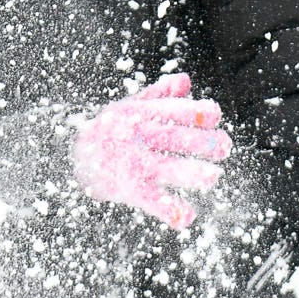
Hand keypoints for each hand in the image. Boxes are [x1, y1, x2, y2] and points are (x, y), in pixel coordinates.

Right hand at [72, 72, 231, 230]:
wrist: (74, 158)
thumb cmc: (110, 130)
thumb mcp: (130, 107)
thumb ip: (159, 95)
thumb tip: (184, 80)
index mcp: (142, 114)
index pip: (172, 111)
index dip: (195, 112)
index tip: (215, 115)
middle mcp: (138, 137)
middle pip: (172, 137)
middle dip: (200, 141)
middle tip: (224, 146)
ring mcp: (135, 164)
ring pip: (165, 168)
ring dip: (189, 173)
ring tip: (213, 177)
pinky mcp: (131, 189)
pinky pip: (151, 200)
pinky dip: (168, 209)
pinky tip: (186, 217)